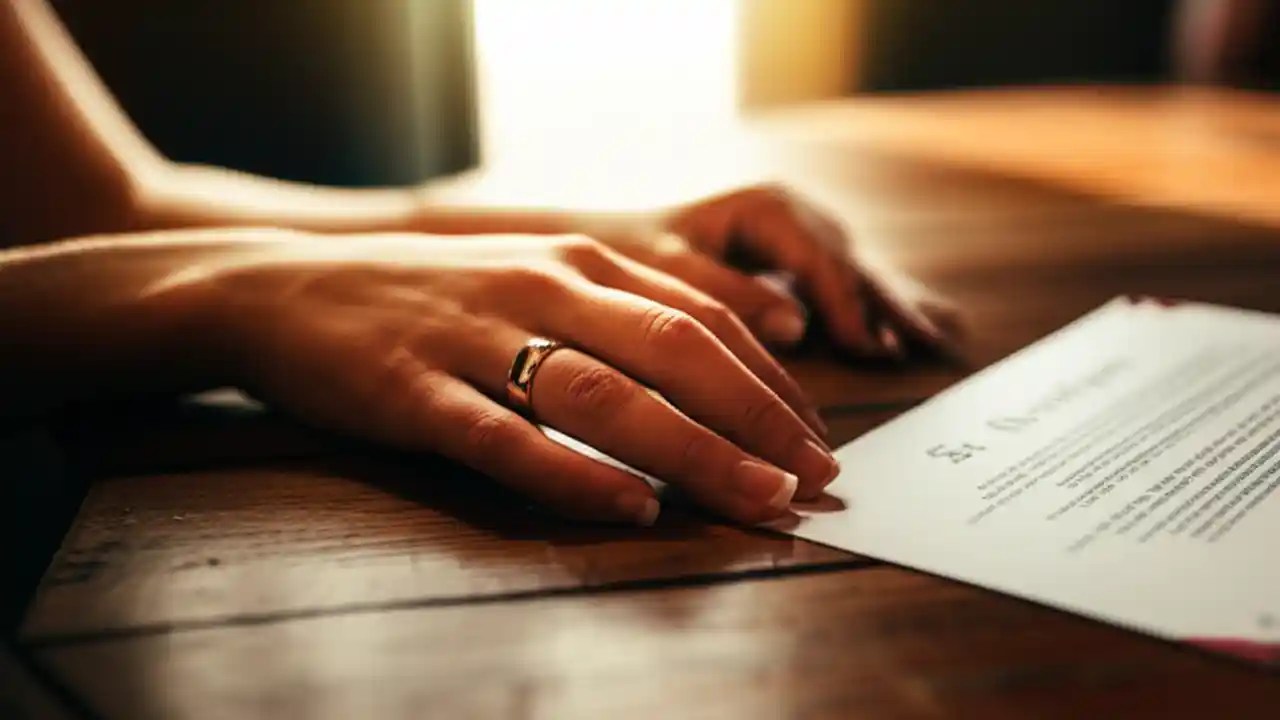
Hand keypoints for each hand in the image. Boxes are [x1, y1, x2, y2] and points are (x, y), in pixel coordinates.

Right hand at [204, 233, 837, 525]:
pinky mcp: (416, 394)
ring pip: (607, 398)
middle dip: (757, 421)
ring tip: (757, 498)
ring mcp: (476, 340)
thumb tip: (710, 373)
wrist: (282, 288)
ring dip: (694, 452)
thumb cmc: (424, 294)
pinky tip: (631, 507)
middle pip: (675, 355)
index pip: (701, 318)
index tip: (815, 437)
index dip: (769, 380)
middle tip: (814, 479)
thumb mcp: (527, 279)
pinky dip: (575, 475)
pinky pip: (507, 440)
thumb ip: (611, 314)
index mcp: (577, 261)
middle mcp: (540, 289)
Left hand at [602, 185, 961, 356]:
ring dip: (898, 308)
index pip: (819, 260)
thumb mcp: (666, 271)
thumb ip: (725, 295)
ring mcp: (803, 238)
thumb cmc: (628, 260)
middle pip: (854, 264)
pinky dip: (883, 310)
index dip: (845, 304)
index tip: (867, 349)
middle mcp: (794, 218)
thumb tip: (795, 327)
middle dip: (892, 306)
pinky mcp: (802, 263)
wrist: (602, 248)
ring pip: (862, 274)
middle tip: (931, 346)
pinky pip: (853, 286)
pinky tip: (923, 331)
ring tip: (940, 341)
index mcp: (766, 211)